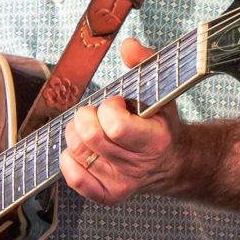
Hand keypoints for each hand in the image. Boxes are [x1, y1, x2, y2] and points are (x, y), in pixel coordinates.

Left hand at [59, 37, 180, 204]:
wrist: (170, 161)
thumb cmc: (159, 122)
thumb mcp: (159, 90)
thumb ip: (144, 64)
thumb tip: (128, 45)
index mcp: (155, 139)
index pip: (115, 126)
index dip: (108, 108)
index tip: (116, 103)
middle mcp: (139, 166)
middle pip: (90, 138)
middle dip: (86, 118)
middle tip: (97, 114)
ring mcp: (122, 182)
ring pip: (77, 153)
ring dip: (76, 135)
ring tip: (92, 130)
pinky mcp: (108, 195)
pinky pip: (74, 179)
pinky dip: (69, 161)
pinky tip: (81, 150)